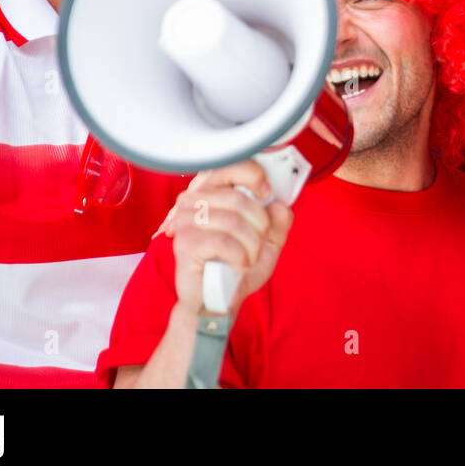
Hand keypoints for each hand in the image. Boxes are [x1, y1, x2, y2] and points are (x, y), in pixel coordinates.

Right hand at [168, 160, 292, 315]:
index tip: (266, 194)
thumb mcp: (269, 241)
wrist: (218, 300)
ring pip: (234, 222)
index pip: (231, 165)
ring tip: (248, 258)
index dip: (254, 176)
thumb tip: (279, 205)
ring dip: (252, 245)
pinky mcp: (185, 244)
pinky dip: (241, 257)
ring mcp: (186, 221)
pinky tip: (239, 266)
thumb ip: (279, 221)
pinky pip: (224, 242)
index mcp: (212, 190)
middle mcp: (194, 200)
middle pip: (239, 198)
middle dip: (260, 225)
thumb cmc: (239, 264)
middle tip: (258, 242)